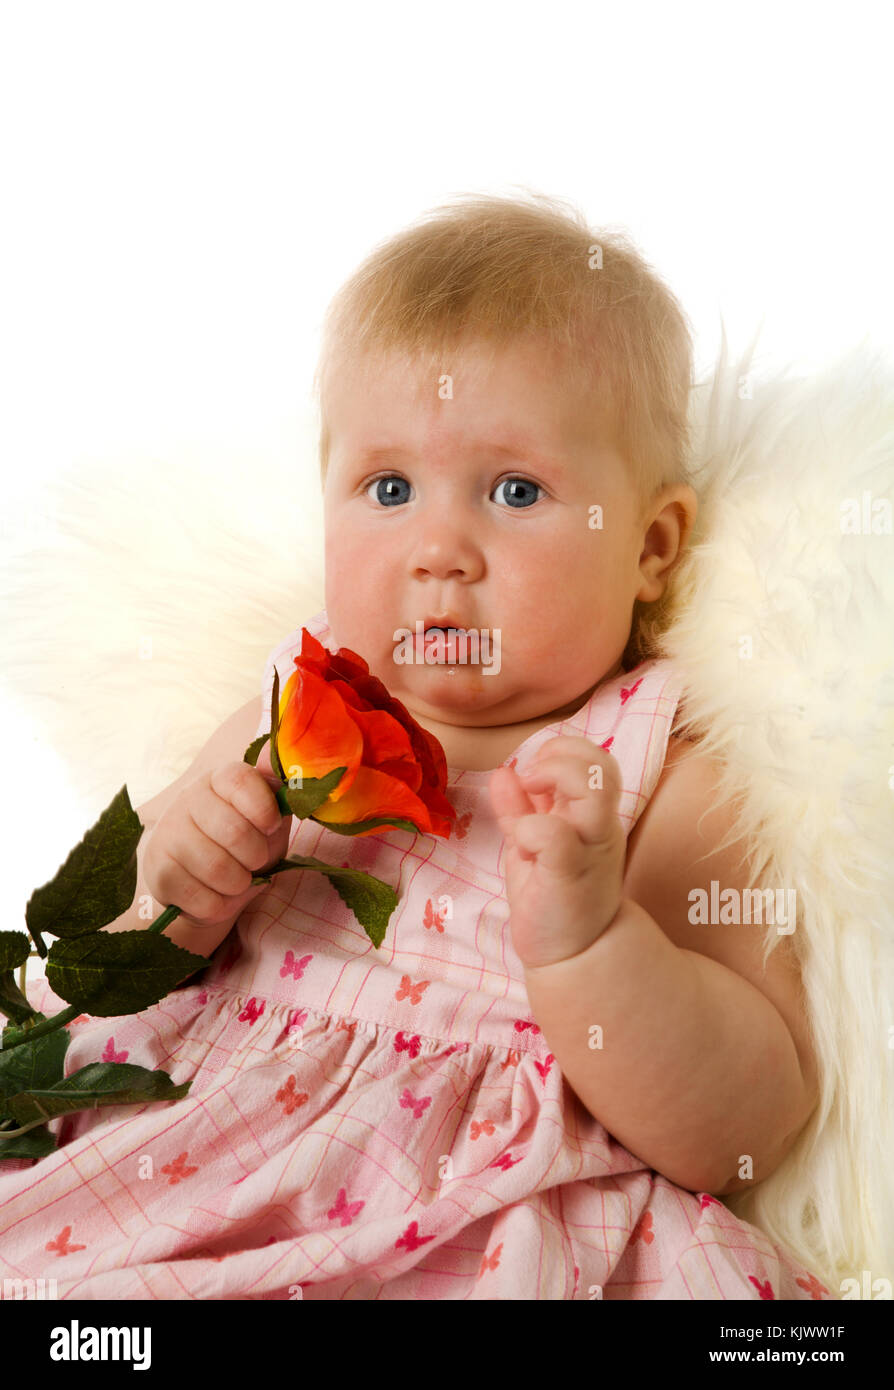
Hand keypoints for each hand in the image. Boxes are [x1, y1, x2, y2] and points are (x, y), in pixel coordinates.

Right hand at [142, 740, 292, 930]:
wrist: (202, 879)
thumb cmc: (245, 842)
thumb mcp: (269, 816)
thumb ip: (280, 792)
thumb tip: (286, 758)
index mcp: (220, 779)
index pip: (241, 781)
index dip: (264, 809)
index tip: (272, 826)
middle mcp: (188, 799)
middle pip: (234, 831)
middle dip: (256, 856)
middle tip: (255, 861)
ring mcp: (168, 834)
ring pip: (216, 869)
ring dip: (239, 884)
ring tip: (238, 879)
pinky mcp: (158, 872)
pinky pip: (202, 899)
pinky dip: (220, 906)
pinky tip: (216, 895)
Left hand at [488, 735, 626, 970]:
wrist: (571, 956)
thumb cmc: (553, 899)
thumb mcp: (532, 845)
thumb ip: (520, 809)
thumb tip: (505, 772)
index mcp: (590, 816)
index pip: (595, 759)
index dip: (562, 751)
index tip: (530, 772)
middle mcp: (597, 826)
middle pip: (601, 763)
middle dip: (559, 755)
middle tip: (530, 779)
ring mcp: (588, 847)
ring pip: (592, 787)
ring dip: (554, 776)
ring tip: (530, 794)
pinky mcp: (569, 872)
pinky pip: (554, 833)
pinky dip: (530, 827)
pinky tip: (521, 844)